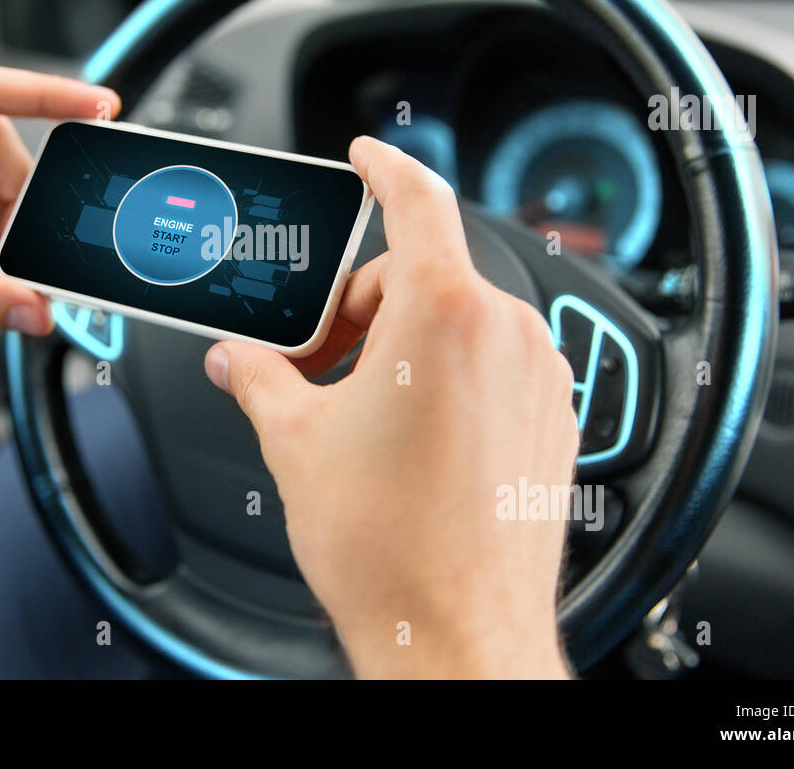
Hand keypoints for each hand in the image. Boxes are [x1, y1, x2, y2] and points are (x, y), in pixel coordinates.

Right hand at [202, 136, 578, 678]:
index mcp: (445, 316)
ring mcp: (539, 377)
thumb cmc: (392, 549)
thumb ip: (261, 379)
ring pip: (458, 321)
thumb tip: (239, 360)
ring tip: (358, 412)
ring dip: (403, 345)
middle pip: (421, 276)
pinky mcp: (554, 418)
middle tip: (315, 361)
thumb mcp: (298, 443)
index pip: (418, 202)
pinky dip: (447, 375)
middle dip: (360, 306)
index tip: (368, 156)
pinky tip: (409, 433)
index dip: (386, 168)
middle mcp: (505, 335)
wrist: (457, 636)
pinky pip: (492, 363)